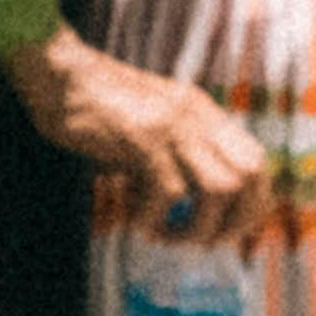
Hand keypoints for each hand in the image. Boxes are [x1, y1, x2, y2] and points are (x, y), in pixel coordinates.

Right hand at [5, 32, 267, 240]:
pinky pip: (169, 193)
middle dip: (235, 220)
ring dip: (199, 227)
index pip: (257, 162)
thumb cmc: (92, 104)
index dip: (253, 202)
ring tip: (168, 237)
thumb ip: (172, 148)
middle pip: (249, 176)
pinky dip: (157, 219)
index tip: (227, 229)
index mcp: (202, 112)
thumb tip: (183, 200)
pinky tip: (138, 223)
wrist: (58, 74)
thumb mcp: (149, 120)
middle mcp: (197, 117)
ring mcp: (173, 127)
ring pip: (219, 189)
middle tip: (204, 242)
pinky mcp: (143, 139)